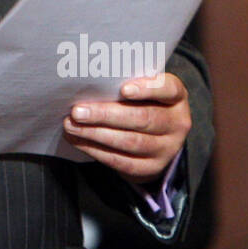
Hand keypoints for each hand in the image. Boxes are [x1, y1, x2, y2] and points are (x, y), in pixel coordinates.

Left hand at [62, 72, 190, 185]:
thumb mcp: (143, 89)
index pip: (169, 89)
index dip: (148, 89)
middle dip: (106, 115)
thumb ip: (124, 82)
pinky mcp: (151, 167)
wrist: (155, 137)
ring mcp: (166, 148)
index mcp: (176, 98)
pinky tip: (78, 141)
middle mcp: (176, 123)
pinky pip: (122, 161)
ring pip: (130, 142)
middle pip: (143, 118)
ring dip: (96, 134)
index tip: (123, 89)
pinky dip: (96, 151)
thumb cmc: (141, 102)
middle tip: (77, 111)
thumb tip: (87, 81)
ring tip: (71, 126)